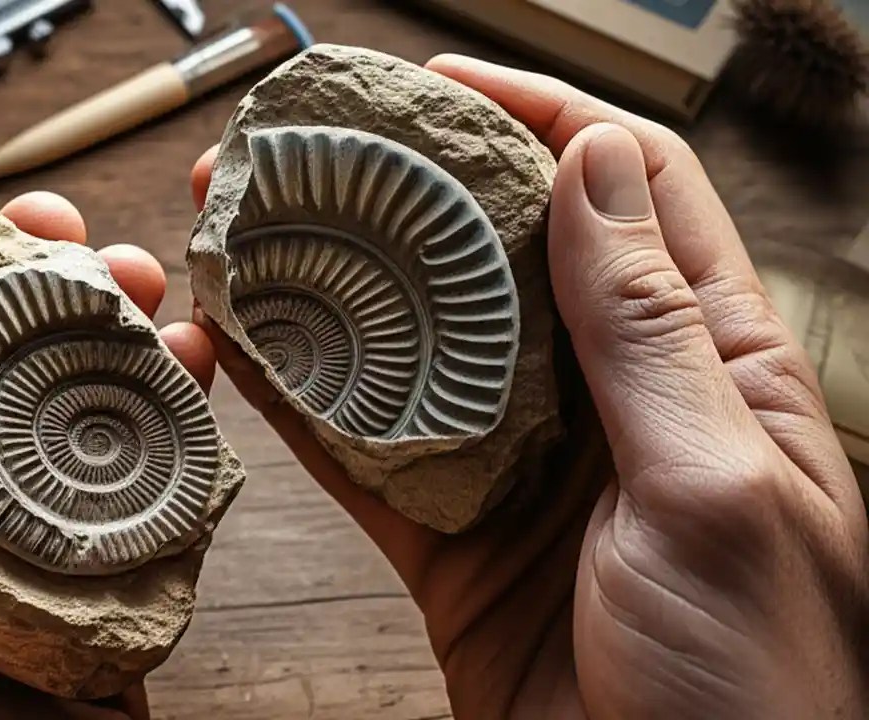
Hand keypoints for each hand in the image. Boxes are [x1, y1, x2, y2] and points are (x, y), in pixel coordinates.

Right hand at [191, 56, 868, 717]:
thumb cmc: (758, 689)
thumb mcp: (715, 489)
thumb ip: (646, 330)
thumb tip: (592, 167)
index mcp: (714, 366)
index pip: (627, 192)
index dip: (536, 119)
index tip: (437, 85)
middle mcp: (612, 403)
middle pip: (500, 258)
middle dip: (408, 194)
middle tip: (308, 153)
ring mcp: (525, 472)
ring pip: (419, 351)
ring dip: (340, 291)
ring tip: (252, 235)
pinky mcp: (457, 545)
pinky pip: (370, 459)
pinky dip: (308, 410)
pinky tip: (249, 358)